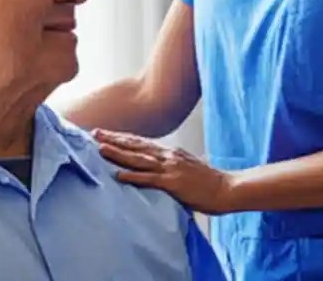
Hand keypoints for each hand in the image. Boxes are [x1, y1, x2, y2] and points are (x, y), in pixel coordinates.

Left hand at [92, 129, 237, 215]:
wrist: (227, 188)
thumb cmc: (208, 182)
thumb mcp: (187, 168)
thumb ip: (170, 166)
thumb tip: (156, 169)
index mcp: (170, 152)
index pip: (141, 142)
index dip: (123, 137)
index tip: (106, 133)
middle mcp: (168, 156)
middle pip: (136, 145)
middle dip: (114, 139)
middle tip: (94, 133)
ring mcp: (170, 168)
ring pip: (138, 159)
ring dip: (118, 153)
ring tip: (100, 148)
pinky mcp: (173, 183)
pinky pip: (149, 179)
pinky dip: (132, 176)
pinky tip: (119, 175)